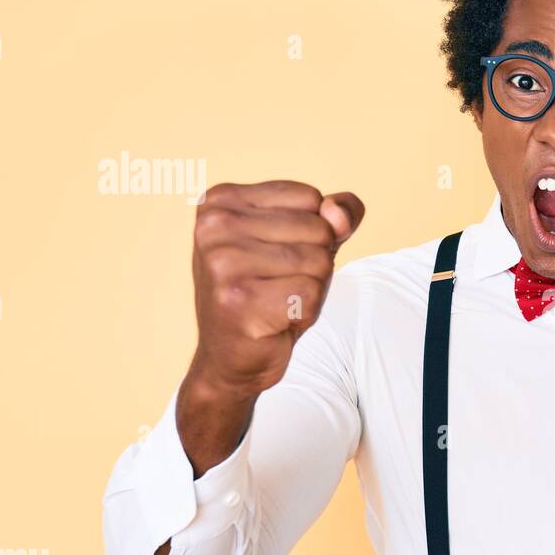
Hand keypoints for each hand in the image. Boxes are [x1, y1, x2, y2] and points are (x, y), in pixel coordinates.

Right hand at [189, 180, 364, 397]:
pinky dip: (306, 311)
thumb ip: (335, 215)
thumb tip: (340, 216)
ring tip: (277, 301)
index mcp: (222, 200)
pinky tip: (275, 320)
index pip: (310, 197)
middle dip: (314, 262)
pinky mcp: (239, 301)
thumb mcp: (305, 242)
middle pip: (318, 229)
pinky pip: (311, 293)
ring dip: (310, 288)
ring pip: (318, 261)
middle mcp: (214, 226)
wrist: (231, 358)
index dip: (313, 232)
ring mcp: (222, 263)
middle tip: (277, 285)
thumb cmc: (270, 292)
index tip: (276, 257)